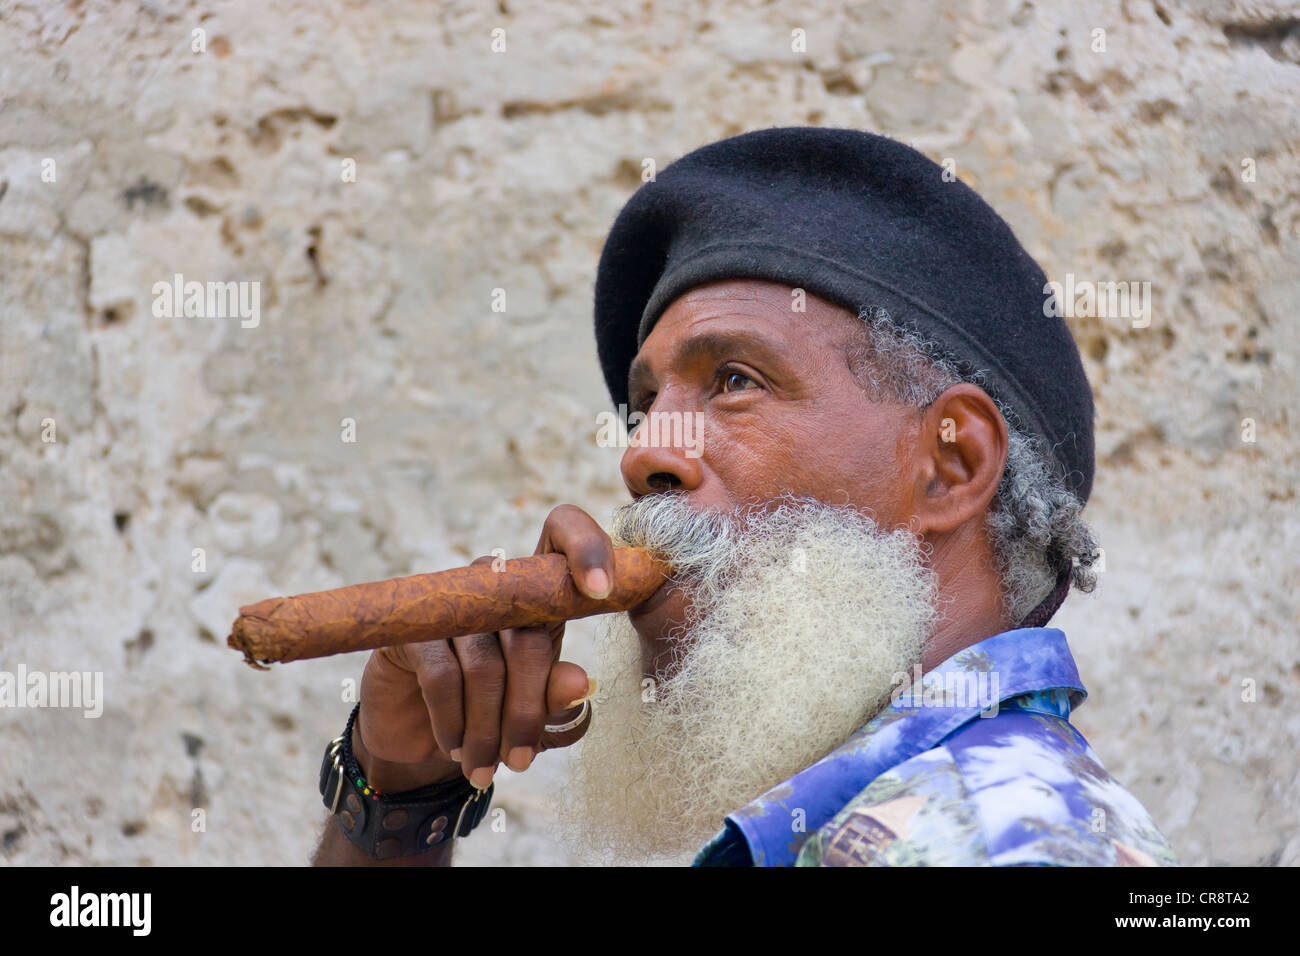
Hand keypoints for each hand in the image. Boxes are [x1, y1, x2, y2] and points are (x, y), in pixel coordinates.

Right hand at [353, 504, 617, 791]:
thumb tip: (581, 683)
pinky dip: (452, 721)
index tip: (601, 588)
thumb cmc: (491, 711)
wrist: (416, 734)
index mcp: (539, 591)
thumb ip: (557, 696)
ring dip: (486, 728)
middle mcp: (496, 586)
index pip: (564, 534)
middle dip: (526, 711)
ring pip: (485, 666)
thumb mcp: (533, 710)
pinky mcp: (413, 629)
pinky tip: (454, 747)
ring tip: (485, 766)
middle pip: (528, 638)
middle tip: (520, 761)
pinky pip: (443, 676)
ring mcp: (451, 604)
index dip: (587, 547)